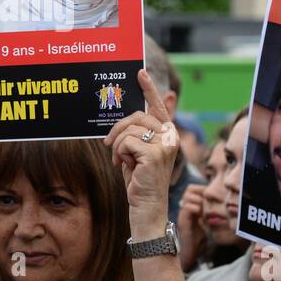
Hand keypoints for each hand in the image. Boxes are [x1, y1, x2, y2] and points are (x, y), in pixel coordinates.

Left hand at [103, 69, 178, 232]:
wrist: (146, 207)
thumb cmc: (139, 181)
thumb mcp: (136, 153)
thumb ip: (135, 135)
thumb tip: (127, 119)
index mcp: (167, 133)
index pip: (157, 106)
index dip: (148, 89)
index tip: (139, 72)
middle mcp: (170, 136)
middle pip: (136, 116)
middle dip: (117, 129)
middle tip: (110, 145)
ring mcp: (165, 144)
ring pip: (129, 130)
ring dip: (117, 146)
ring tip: (120, 160)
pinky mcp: (155, 153)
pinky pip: (126, 142)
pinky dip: (119, 154)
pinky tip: (123, 166)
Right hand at [176, 183, 206, 270]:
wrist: (189, 254)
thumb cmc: (198, 241)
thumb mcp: (206, 224)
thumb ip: (209, 214)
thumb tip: (223, 206)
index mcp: (191, 206)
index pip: (193, 188)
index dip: (203, 189)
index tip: (214, 196)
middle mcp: (185, 208)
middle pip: (190, 189)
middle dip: (201, 192)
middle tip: (210, 202)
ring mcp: (183, 213)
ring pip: (188, 196)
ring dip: (199, 200)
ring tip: (206, 209)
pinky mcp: (182, 220)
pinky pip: (188, 208)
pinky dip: (196, 209)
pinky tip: (203, 216)